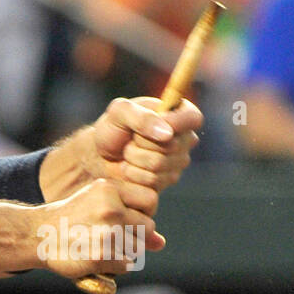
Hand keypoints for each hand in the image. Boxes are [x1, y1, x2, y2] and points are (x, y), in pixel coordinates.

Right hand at [37, 178, 161, 282]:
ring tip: (102, 246)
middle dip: (137, 235)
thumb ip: (130, 217)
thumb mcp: (97, 205)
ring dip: (125, 252)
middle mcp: (110, 208)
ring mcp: (106, 232)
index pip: (150, 201)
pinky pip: (126, 265)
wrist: (37, 234)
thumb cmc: (71, 219)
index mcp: (109, 189)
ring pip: (138, 248)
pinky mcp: (101, 255)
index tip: (129, 219)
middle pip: (148, 227)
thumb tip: (160, 243)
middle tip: (113, 236)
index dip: (144, 213)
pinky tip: (98, 258)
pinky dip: (116, 266)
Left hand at [90, 96, 202, 216]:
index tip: (153, 123)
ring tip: (127, 153)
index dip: (175, 123)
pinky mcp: (168, 181)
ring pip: (159, 165)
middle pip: (171, 145)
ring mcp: (179, 162)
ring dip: (134, 159)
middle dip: (141, 143)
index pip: (192, 118)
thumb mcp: (120, 112)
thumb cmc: (112, 128)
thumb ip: (142, 117)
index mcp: (179, 113)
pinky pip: (152, 181)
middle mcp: (185, 138)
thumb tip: (168, 135)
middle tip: (130, 139)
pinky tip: (129, 168)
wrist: (101, 155)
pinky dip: (133, 174)